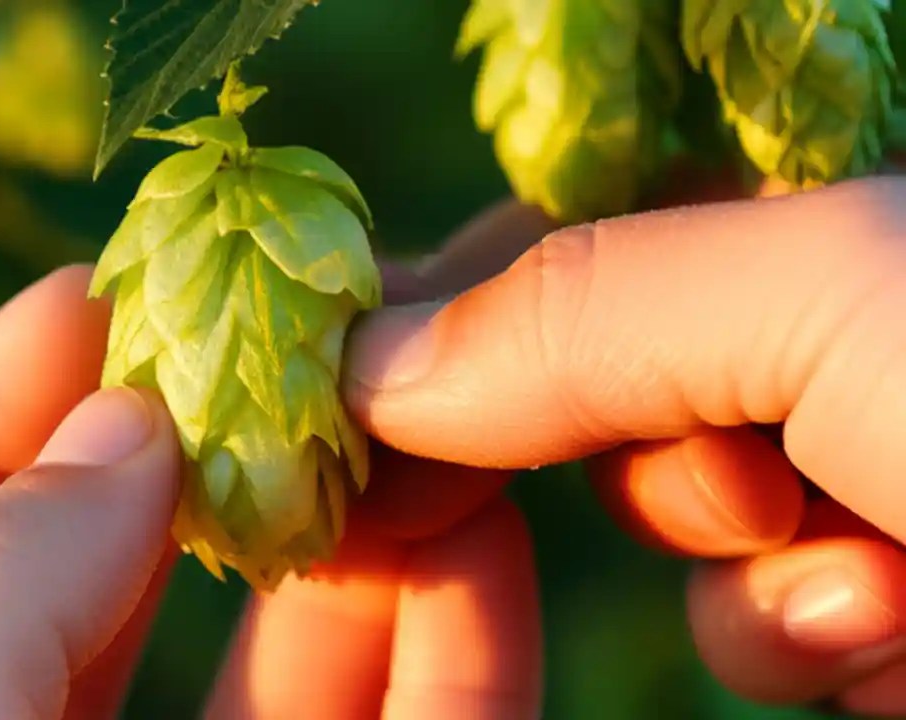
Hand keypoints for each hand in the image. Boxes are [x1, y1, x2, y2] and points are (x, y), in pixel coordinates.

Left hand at [0, 263, 543, 718]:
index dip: (5, 400)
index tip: (109, 290)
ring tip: (424, 407)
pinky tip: (488, 536)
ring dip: (364, 528)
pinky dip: (463, 638)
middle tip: (304, 327)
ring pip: (290, 660)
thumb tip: (127, 430)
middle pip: (122, 583)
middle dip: (214, 446)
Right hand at [344, 176, 905, 715]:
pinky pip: (741, 614)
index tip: (347, 395)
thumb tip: (366, 364)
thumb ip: (583, 310)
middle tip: (636, 489)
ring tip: (866, 571)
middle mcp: (805, 317)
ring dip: (733, 571)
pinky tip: (891, 621)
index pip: (562, 227)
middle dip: (610, 453)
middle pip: (588, 382)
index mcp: (804, 190)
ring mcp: (837, 453)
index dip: (444, 313)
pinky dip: (788, 633)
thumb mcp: (825, 299)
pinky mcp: (862, 578)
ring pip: (659, 515)